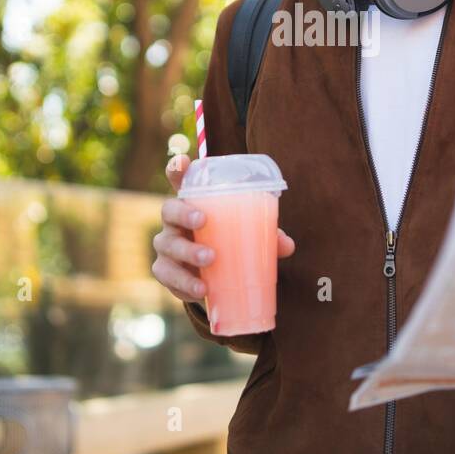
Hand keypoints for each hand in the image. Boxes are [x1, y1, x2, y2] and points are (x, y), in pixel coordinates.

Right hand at [150, 152, 295, 304]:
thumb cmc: (228, 243)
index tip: (183, 163)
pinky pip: (168, 276)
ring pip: (167, 246)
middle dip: (184, 214)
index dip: (177, 168)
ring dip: (187, 252)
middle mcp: (174, 221)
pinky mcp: (167, 273)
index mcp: (192, 203)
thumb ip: (265, 235)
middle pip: (169, 210)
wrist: (210, 278)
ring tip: (209, 261)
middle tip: (203, 221)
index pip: (178, 179)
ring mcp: (167, 247)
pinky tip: (201, 289)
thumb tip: (287, 245)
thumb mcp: (246, 234)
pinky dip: (184, 283)